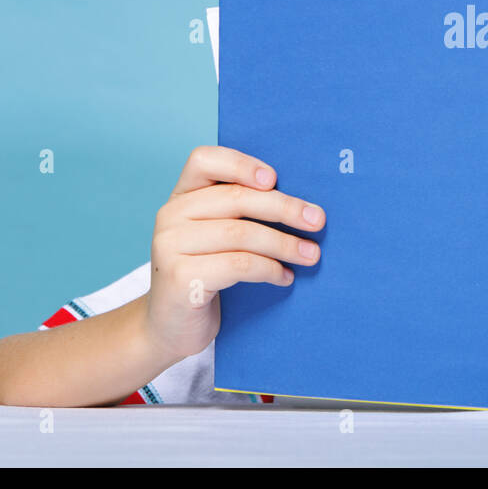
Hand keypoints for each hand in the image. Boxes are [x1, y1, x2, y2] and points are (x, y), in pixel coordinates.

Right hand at [143, 145, 325, 363]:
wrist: (169, 328)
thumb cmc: (204, 275)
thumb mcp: (215, 237)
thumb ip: (240, 213)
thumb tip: (301, 204)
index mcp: (181, 197)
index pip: (204, 160)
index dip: (241, 164)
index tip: (274, 179)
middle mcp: (170, 216)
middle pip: (236, 198)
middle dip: (284, 208)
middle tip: (317, 221)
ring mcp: (171, 246)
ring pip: (241, 234)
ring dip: (285, 244)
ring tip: (311, 255)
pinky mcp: (180, 278)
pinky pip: (239, 265)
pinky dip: (270, 269)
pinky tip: (284, 277)